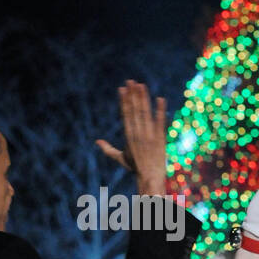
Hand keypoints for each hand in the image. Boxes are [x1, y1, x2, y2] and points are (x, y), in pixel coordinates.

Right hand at [96, 80, 166, 195]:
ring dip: (144, 98)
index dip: (124, 101)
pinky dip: (160, 110)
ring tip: (141, 85)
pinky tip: (160, 99)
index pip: (125, 114)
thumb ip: (108, 149)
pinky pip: (161, 122)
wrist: (150, 178)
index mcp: (128, 136)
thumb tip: (97, 142)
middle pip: (135, 111)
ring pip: (146, 114)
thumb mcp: (120, 158)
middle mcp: (138, 134)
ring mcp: (149, 136)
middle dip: (132, 95)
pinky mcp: (160, 139)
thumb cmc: (136, 168)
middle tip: (131, 80)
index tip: (122, 89)